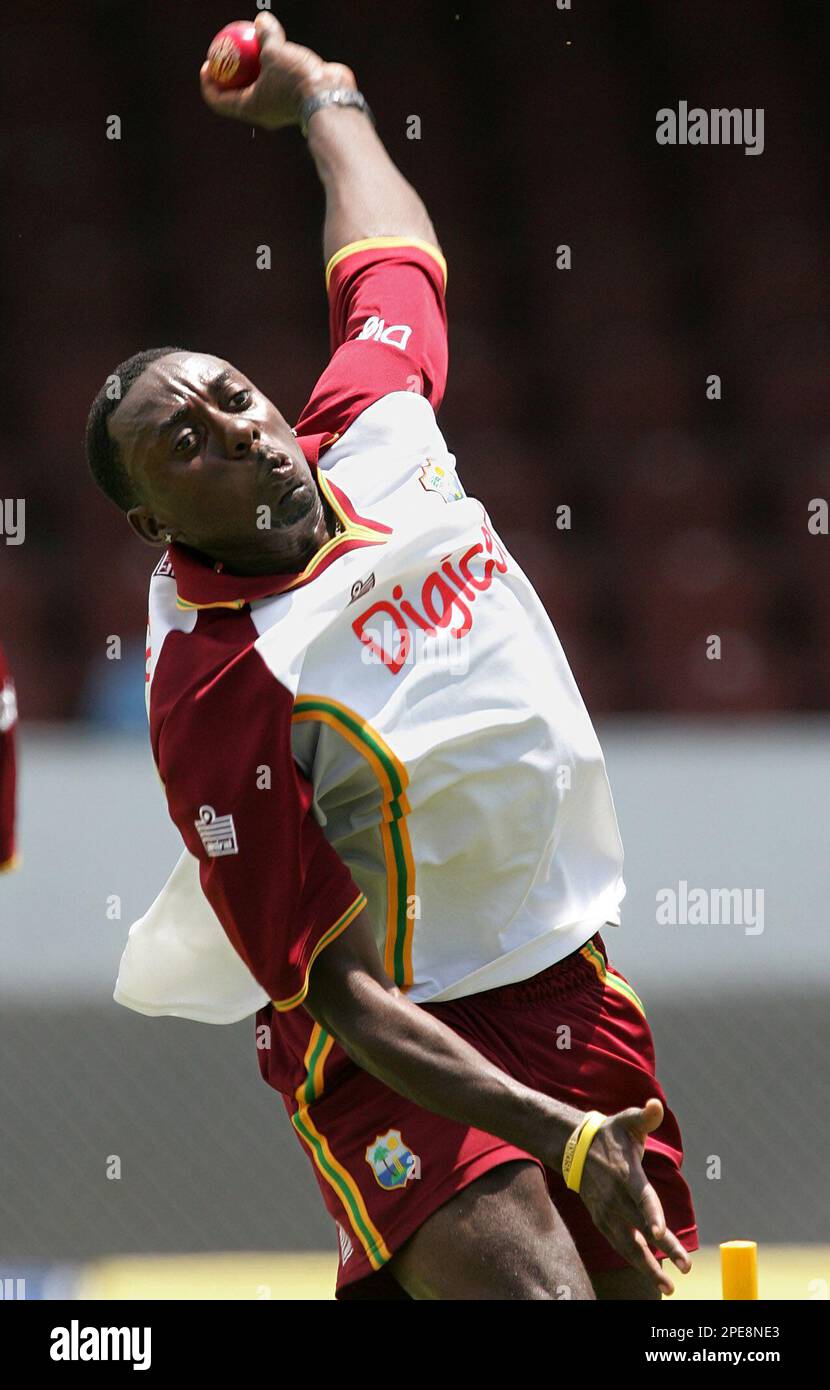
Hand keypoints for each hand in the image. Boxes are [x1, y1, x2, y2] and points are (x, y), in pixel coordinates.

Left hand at [200, 13, 354, 130]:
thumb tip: (260, 20)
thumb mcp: (274, 52)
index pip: (220, 101)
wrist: (331, 96)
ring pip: (260, 86)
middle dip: (230, 74)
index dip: (208, 84)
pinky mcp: (294, 99)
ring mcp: (279, 107)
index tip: (207, 64)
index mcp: (250, 108)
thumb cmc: (296, 79)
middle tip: (227, 53)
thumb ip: (265, 36)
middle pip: (237, 94)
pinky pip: (277, 82)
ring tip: (254, 47)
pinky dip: (273, 68)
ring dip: (254, 69)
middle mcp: (263, 111)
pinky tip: (277, 50)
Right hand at [576, 1098, 692, 1294]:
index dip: (651, 1215)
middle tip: (685, 1268)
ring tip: (668, 1287)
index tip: (660, 1233)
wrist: (573, 1149)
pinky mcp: (602, 1220)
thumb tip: (656, 1105)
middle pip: (641, 1227)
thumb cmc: (610, 1134)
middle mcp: (616, 1197)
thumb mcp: (626, 1121)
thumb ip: (645, 1116)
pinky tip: (651, 1274)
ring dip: (648, 1266)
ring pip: (628, 1244)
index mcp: (627, 1174)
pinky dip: (634, 1261)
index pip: (641, 1197)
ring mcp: (607, 1211)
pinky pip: (619, 1244)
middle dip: (663, 1250)